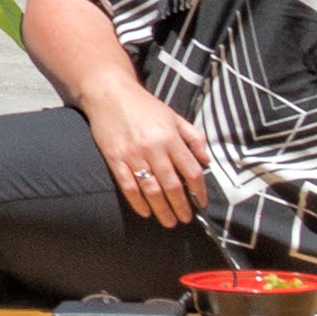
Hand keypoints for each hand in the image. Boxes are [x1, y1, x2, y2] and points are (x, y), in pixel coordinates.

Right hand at [90, 85, 212, 228]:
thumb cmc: (145, 106)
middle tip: (185, 220)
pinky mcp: (114, 158)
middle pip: (172, 185)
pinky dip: (137, 202)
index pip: (191, 171)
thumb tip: (207, 161)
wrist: (109, 93)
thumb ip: (194, 138)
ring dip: (162, 209)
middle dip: (181, 206)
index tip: (201, 203)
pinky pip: (128, 185)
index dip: (199, 191)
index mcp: (171, 138)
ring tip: (169, 222)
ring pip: (151, 189)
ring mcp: (133, 155)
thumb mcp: (174, 117)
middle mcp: (154, 148)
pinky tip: (145, 212)